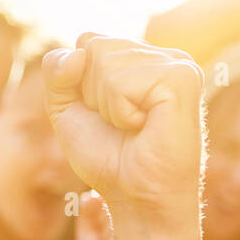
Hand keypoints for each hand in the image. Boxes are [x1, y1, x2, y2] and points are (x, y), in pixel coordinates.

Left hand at [43, 34, 203, 229]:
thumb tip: (79, 51)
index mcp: (143, 57)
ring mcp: (178, 64)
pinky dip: (121, 111)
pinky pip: (122, 81)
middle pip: (93, 46)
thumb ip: (57, 71)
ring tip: (134, 127)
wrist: (136, 198)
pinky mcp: (183, 79)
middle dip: (92, 94)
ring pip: (106, 61)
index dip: (80, 85)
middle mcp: (164, 55)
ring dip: (108, 105)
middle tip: (122, 125)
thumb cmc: (107, 157)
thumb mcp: (66, 108)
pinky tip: (144, 126)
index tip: (105, 116)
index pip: (87, 41)